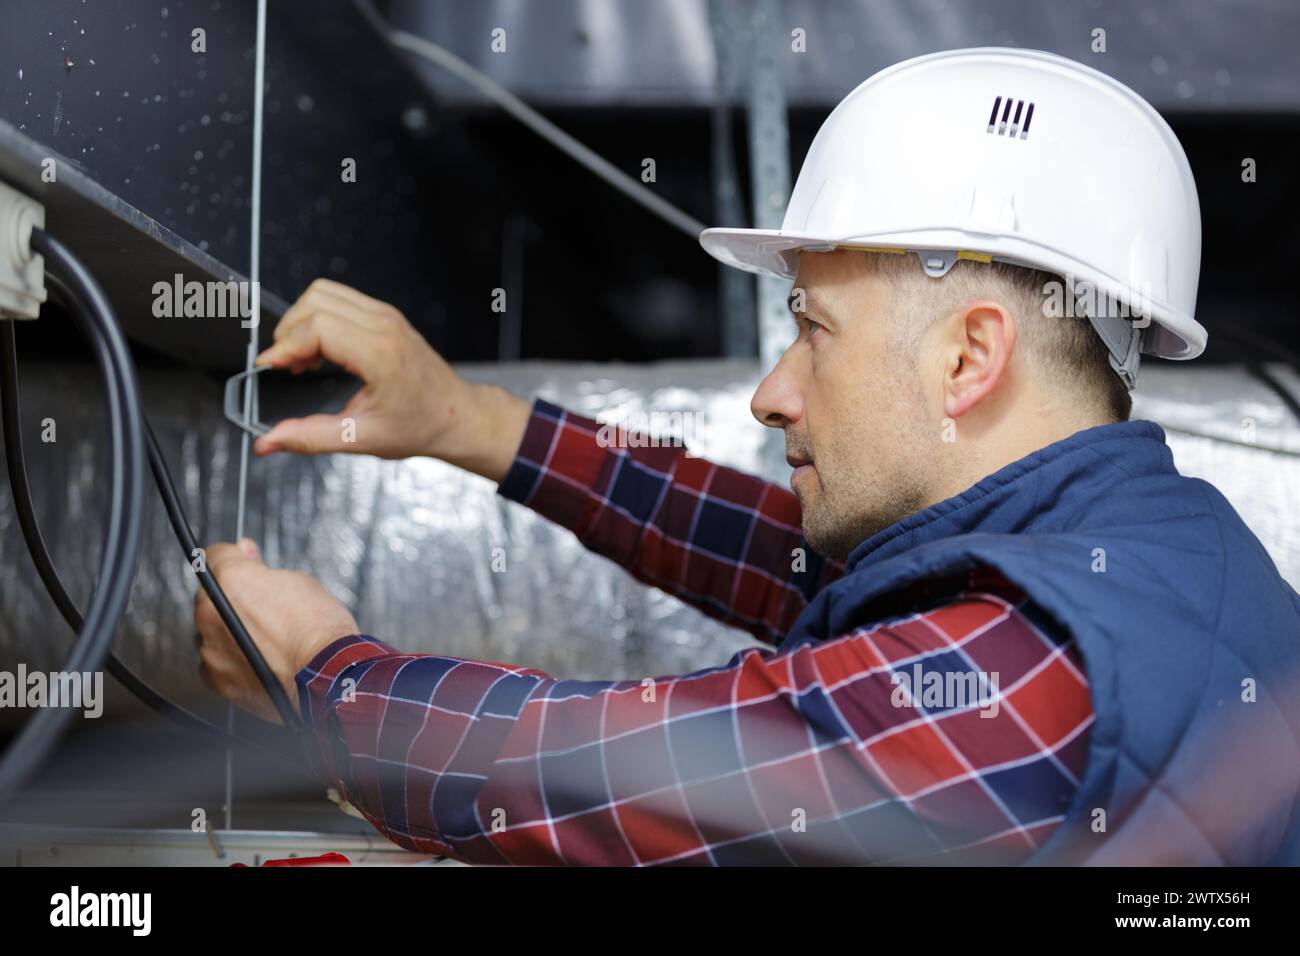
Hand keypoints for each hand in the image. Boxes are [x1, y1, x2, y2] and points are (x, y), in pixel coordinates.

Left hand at [193, 538, 359, 722]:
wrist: (327, 676)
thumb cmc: (320, 631)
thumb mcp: (300, 582)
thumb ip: (264, 570)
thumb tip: (247, 557)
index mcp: (231, 581)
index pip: (215, 555)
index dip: (236, 559)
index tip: (245, 566)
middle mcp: (210, 612)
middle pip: (209, 596)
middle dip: (231, 598)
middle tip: (263, 609)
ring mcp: (210, 647)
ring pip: (210, 631)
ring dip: (227, 631)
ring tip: (263, 639)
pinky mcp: (214, 678)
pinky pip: (213, 662)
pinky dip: (230, 659)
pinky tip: (256, 659)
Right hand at [253, 278, 502, 464]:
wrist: (457, 415)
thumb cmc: (421, 426)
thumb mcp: (363, 439)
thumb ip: (311, 438)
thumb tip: (268, 442)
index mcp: (381, 355)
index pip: (317, 328)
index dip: (284, 346)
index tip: (269, 367)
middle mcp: (384, 326)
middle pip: (314, 302)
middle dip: (288, 332)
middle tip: (288, 367)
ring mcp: (386, 316)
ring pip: (324, 294)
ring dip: (301, 322)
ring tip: (304, 360)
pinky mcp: (385, 315)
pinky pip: (339, 299)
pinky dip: (318, 318)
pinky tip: (322, 351)